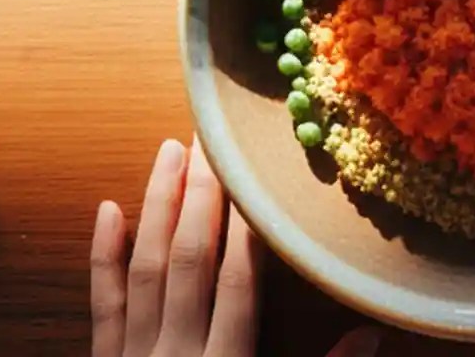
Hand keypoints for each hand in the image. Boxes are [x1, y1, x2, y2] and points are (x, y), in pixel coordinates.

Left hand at [91, 138, 380, 356]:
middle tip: (210, 138)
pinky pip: (101, 302)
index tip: (257, 177)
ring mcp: (133, 356)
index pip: (238, 282)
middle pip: (189, 260)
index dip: (250, 228)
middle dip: (201, 196)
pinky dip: (101, 254)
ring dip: (156, 206)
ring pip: (143, 268)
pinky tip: (108, 209)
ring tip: (169, 151)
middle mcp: (176, 352)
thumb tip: (373, 335)